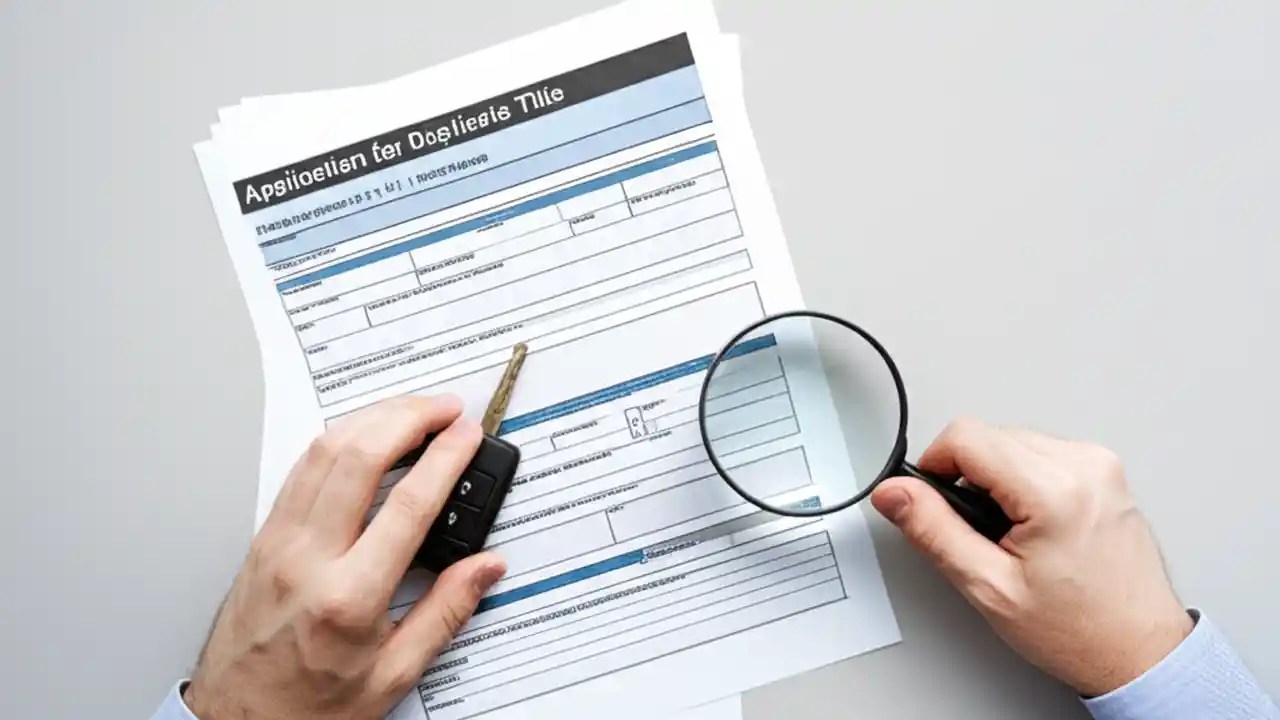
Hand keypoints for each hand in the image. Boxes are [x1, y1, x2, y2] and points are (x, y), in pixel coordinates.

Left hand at [184, 395, 506, 719]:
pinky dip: (336, 440)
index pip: (407, 505)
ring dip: (371, 418)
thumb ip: (445, 613)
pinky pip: (300, 470)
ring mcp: (278, 544)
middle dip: (408, 417)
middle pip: (359, 457)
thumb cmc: (307, 709)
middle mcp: (307, 560)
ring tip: (409, 410)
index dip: (444, 458)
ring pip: (323, 452)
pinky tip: (360, 435)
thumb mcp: (392, 676)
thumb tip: (485, 568)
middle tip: (444, 407)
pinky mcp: (262, 540)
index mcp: (349, 597)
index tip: (467, 435)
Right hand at [871, 419, 1192, 696]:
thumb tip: (895, 493)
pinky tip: (1032, 524)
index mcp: (1054, 491)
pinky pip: (1042, 453)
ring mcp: (1100, 465)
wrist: (1140, 650)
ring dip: (996, 478)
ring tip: (1009, 533)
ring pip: (1013, 441)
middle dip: (968, 477)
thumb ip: (933, 530)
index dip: (934, 464)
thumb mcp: (988, 587)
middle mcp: (1084, 466)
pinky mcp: (1105, 471)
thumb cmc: (1079, 630)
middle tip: (977, 531)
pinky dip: (1023, 480)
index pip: (966, 436)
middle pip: (989, 436)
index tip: (931, 497)